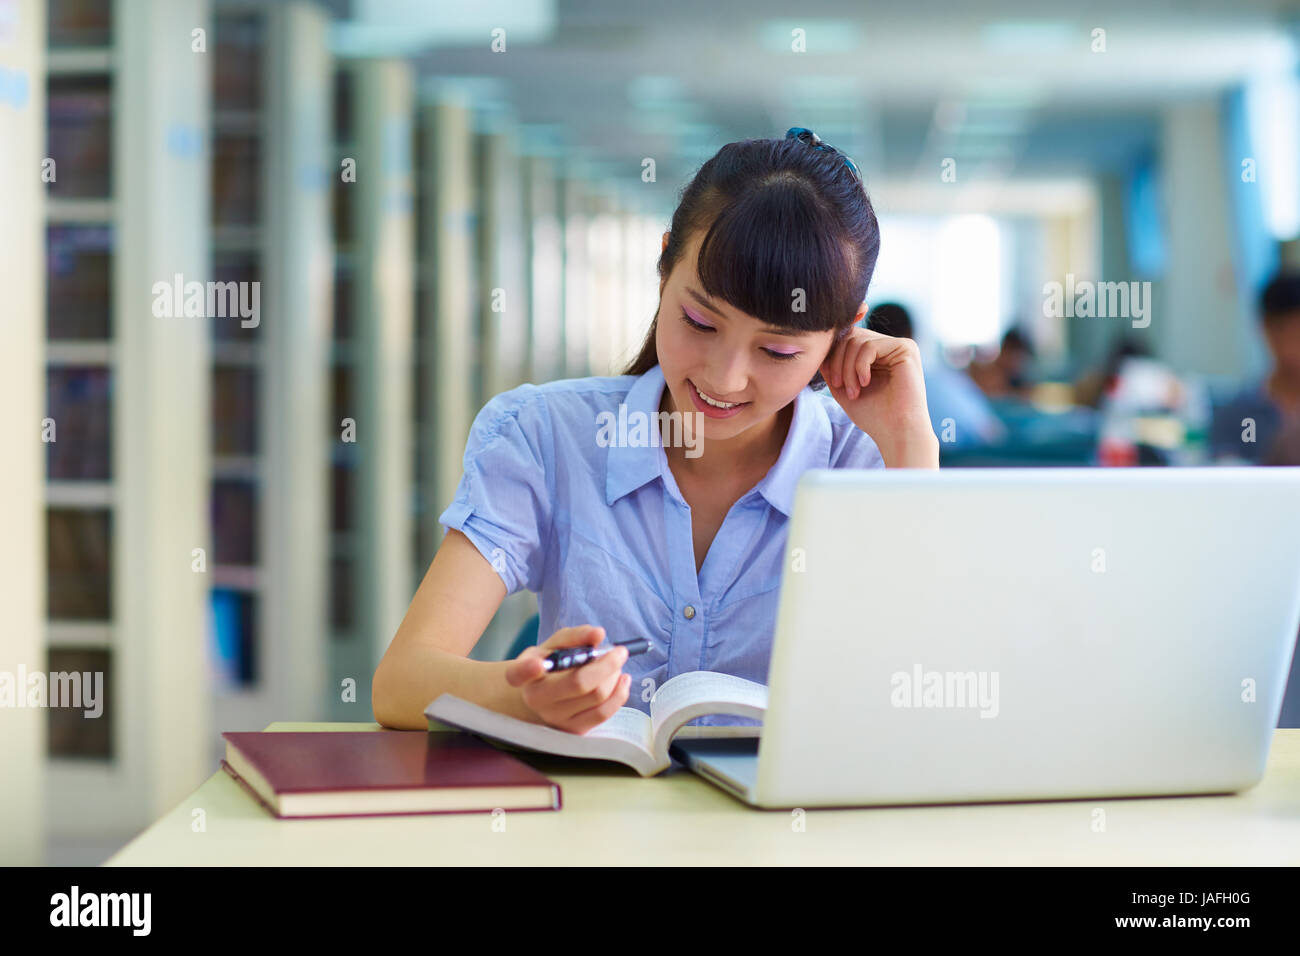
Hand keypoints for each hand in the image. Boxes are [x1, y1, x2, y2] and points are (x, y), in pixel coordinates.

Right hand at [505, 625, 630, 733]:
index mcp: (523, 674)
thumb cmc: (551, 665)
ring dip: (614, 676)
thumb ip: (575, 636)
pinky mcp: (574, 730)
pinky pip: (603, 713)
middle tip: (619, 651)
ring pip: (597, 696)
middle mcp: (535, 700)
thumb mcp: (556, 645)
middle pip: (578, 683)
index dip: (527, 670)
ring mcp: (555, 718)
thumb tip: (598, 634)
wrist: (546, 696)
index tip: (537, 664)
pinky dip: (619, 693)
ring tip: (616, 664)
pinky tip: (622, 680)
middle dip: (607, 664)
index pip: (518, 674)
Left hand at [820, 327, 937, 466]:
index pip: (847, 339)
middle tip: (838, 386)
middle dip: (838, 362)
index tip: (832, 382)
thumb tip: (820, 344)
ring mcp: (899, 345)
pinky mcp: (906, 348)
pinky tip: (865, 384)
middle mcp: (889, 346)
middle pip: (850, 336)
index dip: (832, 356)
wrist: (896, 433)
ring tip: (853, 391)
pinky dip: (860, 366)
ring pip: (857, 340)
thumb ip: (832, 366)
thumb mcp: (843, 388)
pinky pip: (870, 346)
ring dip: (847, 368)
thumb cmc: (873, 416)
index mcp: (877, 354)